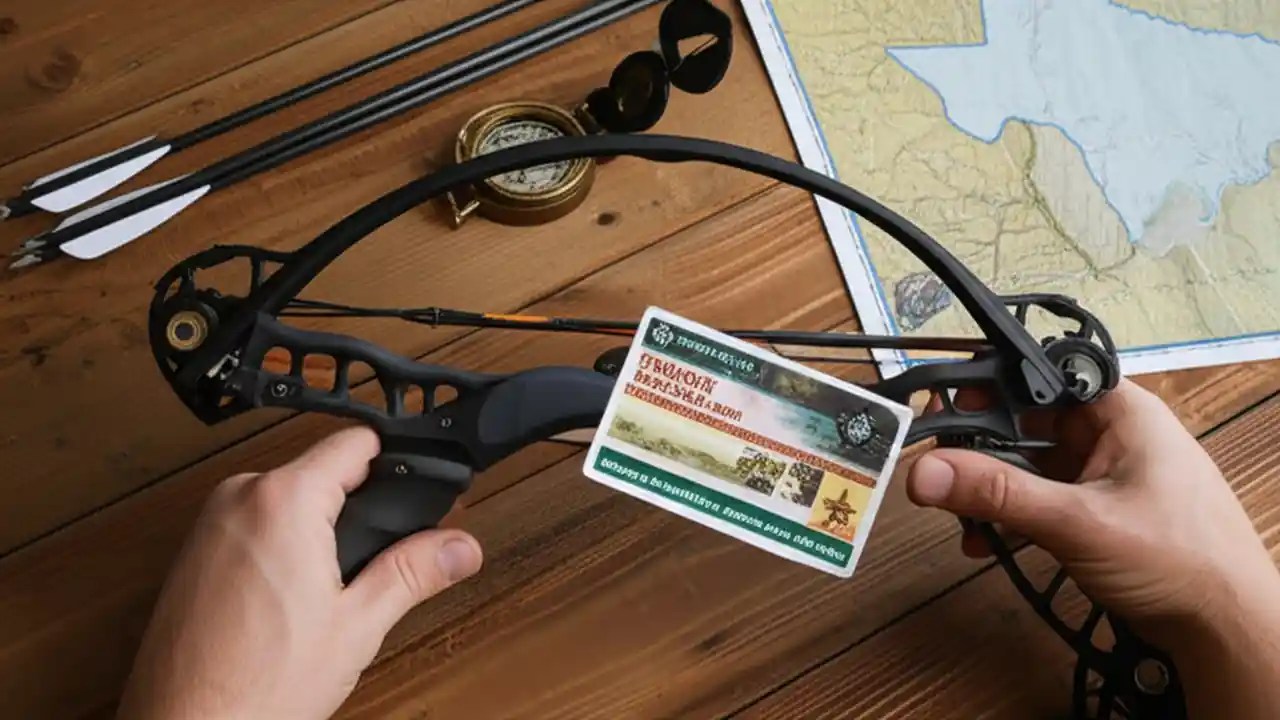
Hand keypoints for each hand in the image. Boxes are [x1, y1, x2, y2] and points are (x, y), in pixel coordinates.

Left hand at [117, 427, 483, 719]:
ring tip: (331, 590)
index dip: (395, 461)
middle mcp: (239, 497)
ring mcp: (209, 523)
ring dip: (316, 531)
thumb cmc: (256, 686)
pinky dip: (280, 548)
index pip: (354, 442)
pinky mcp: (192, 552)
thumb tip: (461, 546)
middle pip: (321, 472)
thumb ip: (414, 572)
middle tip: (380, 557)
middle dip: (356, 507)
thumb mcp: (358, 624)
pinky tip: (291, 601)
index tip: (418, 486)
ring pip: (286, 500)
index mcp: (285, 499)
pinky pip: (252, 525)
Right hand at [905, 379, 1279, 716]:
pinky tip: (986, 541)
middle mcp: (1112, 434)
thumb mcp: (1076, 521)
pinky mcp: (1098, 510)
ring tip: (960, 514)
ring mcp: (1105, 474)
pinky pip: (1040, 498)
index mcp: (1120, 411)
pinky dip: (1010, 516)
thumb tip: (927, 471)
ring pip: (1030, 464)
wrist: (1226, 629)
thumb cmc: (1185, 561)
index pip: (1040, 375)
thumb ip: (996, 494)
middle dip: (981, 448)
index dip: (989, 386)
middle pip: (1027, 422)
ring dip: (992, 490)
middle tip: (939, 467)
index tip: (942, 407)